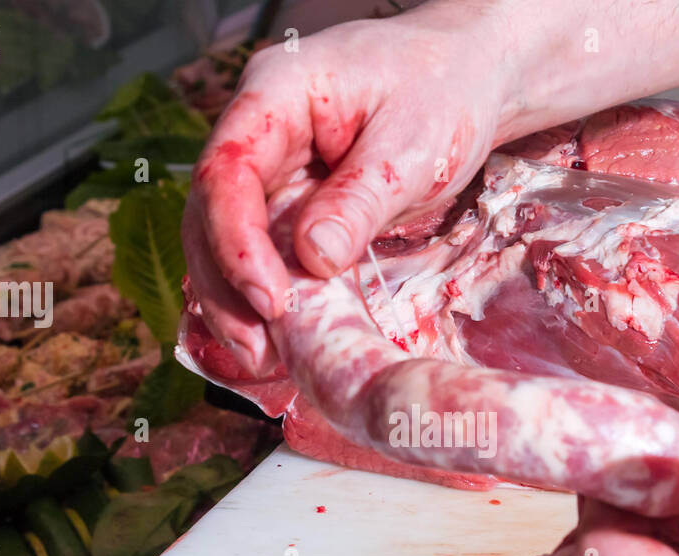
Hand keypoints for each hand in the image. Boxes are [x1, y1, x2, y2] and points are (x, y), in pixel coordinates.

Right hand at [185, 8, 516, 372]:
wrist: (469, 75)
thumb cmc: (443, 88)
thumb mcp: (412, 144)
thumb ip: (360, 199)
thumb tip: (311, 260)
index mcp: (277, 93)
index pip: (227, 171)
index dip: (236, 243)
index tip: (269, 300)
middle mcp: (258, 129)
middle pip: (209, 212)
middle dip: (226, 286)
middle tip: (257, 349)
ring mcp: (270, 167)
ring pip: (224, 237)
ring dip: (236, 301)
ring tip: (263, 358)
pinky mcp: (287, 200)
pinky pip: (260, 249)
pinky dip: (264, 294)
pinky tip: (278, 338)